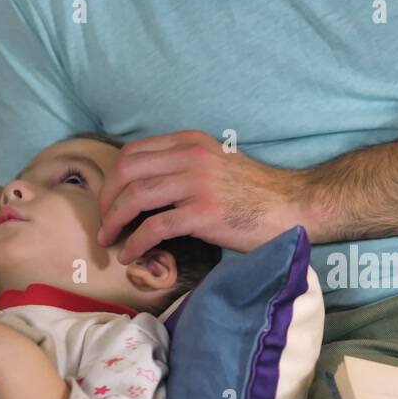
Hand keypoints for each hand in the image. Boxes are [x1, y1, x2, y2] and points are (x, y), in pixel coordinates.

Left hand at [96, 130, 312, 260]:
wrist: (292, 207)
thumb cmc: (256, 194)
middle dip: (107, 199)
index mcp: (191, 143)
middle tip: (104, 223)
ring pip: (135, 198)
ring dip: (114, 222)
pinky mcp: (204, 214)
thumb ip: (185, 168)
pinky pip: (154, 227)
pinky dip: (136, 243)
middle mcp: (191, 158)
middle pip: (127, 172)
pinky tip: (130, 255)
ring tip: (110, 241)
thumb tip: (150, 190)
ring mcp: (197, 185)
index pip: (134, 152)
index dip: (113, 178)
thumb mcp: (218, 165)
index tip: (109, 200)